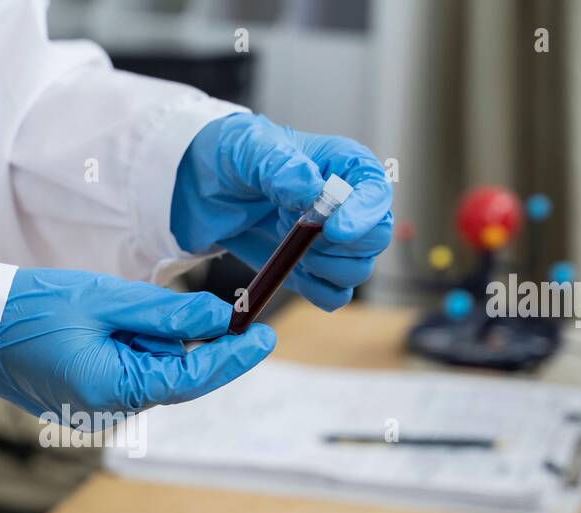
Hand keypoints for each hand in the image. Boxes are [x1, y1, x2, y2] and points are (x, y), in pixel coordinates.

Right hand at [0, 268, 275, 420]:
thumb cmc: (30, 308)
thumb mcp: (106, 298)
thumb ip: (167, 312)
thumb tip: (220, 318)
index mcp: (115, 390)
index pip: (192, 376)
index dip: (233, 356)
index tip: (265, 333)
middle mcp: (109, 411)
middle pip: (174, 374)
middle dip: (183, 338)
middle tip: (179, 303)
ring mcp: (96, 410)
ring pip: (150, 370)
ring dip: (148, 338)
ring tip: (110, 309)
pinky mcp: (86, 401)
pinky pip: (126, 372)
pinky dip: (129, 346)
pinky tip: (103, 324)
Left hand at [171, 113, 392, 311]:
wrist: (205, 189)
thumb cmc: (233, 156)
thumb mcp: (250, 149)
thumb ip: (282, 167)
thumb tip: (315, 191)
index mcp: (345, 165)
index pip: (376, 193)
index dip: (362, 216)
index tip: (331, 230)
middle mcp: (350, 204)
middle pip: (376, 238)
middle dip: (338, 246)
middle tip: (294, 232)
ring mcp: (335, 241)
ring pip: (358, 271)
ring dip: (322, 267)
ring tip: (285, 243)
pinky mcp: (316, 271)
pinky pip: (335, 295)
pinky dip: (315, 290)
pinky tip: (290, 269)